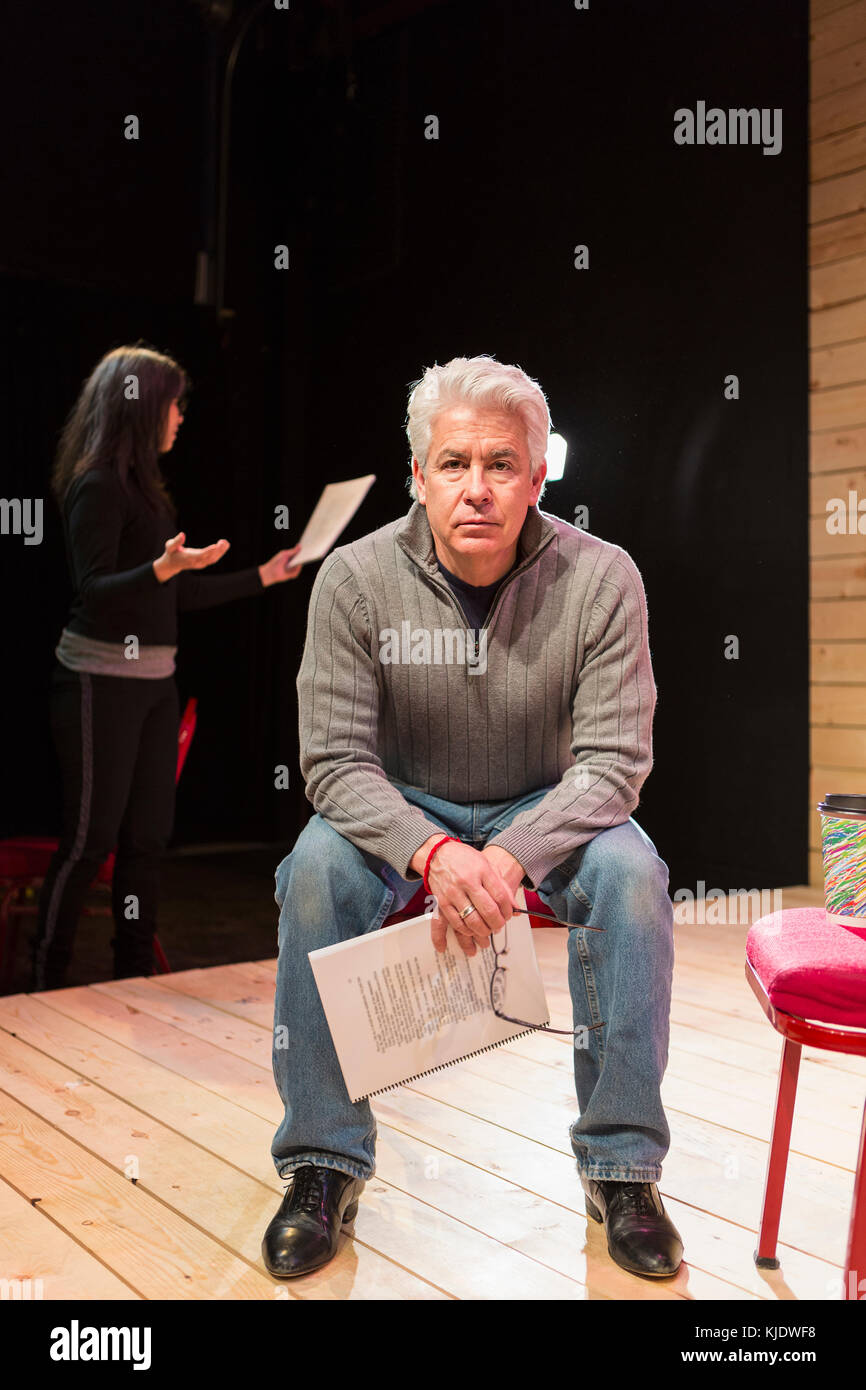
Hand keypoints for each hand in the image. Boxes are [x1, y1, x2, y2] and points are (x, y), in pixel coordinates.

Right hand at [153, 532, 229, 581]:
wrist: (172, 564)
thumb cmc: (171, 553)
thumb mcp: (170, 546)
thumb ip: (176, 541)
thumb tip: (182, 534)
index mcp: (188, 558)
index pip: (200, 555)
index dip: (208, 551)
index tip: (215, 546)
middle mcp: (196, 562)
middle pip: (209, 558)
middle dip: (217, 550)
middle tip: (223, 541)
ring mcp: (200, 564)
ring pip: (213, 559)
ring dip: (221, 551)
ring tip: (225, 542)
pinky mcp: (203, 563)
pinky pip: (213, 559)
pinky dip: (220, 553)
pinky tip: (224, 545)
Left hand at [258, 544, 302, 586]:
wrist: (271, 572)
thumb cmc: (276, 562)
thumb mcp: (285, 554)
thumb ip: (293, 551)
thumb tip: (299, 545)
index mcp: (290, 557)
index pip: (298, 554)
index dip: (302, 552)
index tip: (306, 548)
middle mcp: (292, 563)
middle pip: (300, 560)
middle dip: (303, 557)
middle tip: (306, 554)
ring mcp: (292, 569)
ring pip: (299, 566)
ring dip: (300, 564)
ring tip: (300, 561)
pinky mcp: (292, 575)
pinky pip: (297, 572)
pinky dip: (297, 570)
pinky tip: (296, 566)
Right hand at [410, 837, 520, 956]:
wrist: (437, 854)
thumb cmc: (464, 859)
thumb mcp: (486, 865)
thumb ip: (501, 886)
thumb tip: (514, 907)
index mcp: (481, 870)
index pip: (500, 896)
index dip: (508, 910)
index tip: (509, 915)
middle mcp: (467, 882)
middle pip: (488, 910)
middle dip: (498, 923)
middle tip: (500, 925)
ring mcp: (453, 893)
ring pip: (472, 920)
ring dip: (483, 931)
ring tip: (488, 930)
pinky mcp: (442, 902)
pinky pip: (456, 923)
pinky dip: (466, 931)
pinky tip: (472, 931)